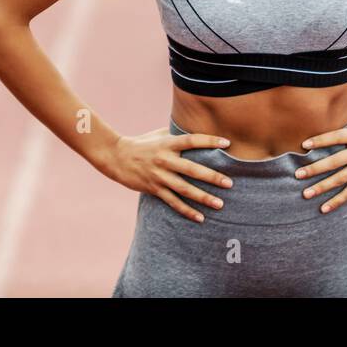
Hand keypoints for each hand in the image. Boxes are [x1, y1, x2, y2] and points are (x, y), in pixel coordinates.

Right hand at [103, 127, 233, 222]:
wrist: (116, 157)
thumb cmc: (143, 143)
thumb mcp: (160, 134)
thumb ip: (178, 134)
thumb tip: (199, 129)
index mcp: (168, 144)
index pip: (192, 141)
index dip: (209, 141)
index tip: (227, 143)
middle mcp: (164, 160)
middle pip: (191, 169)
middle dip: (212, 177)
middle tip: (230, 183)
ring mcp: (159, 176)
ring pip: (184, 189)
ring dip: (202, 197)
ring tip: (220, 204)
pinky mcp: (153, 189)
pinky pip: (172, 202)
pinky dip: (186, 211)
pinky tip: (200, 217)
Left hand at [294, 118, 346, 213]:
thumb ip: (343, 125)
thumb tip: (321, 120)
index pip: (335, 137)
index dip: (320, 140)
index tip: (303, 145)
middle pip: (334, 161)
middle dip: (315, 168)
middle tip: (297, 174)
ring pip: (340, 179)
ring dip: (322, 187)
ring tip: (306, 194)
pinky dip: (337, 201)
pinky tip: (324, 208)